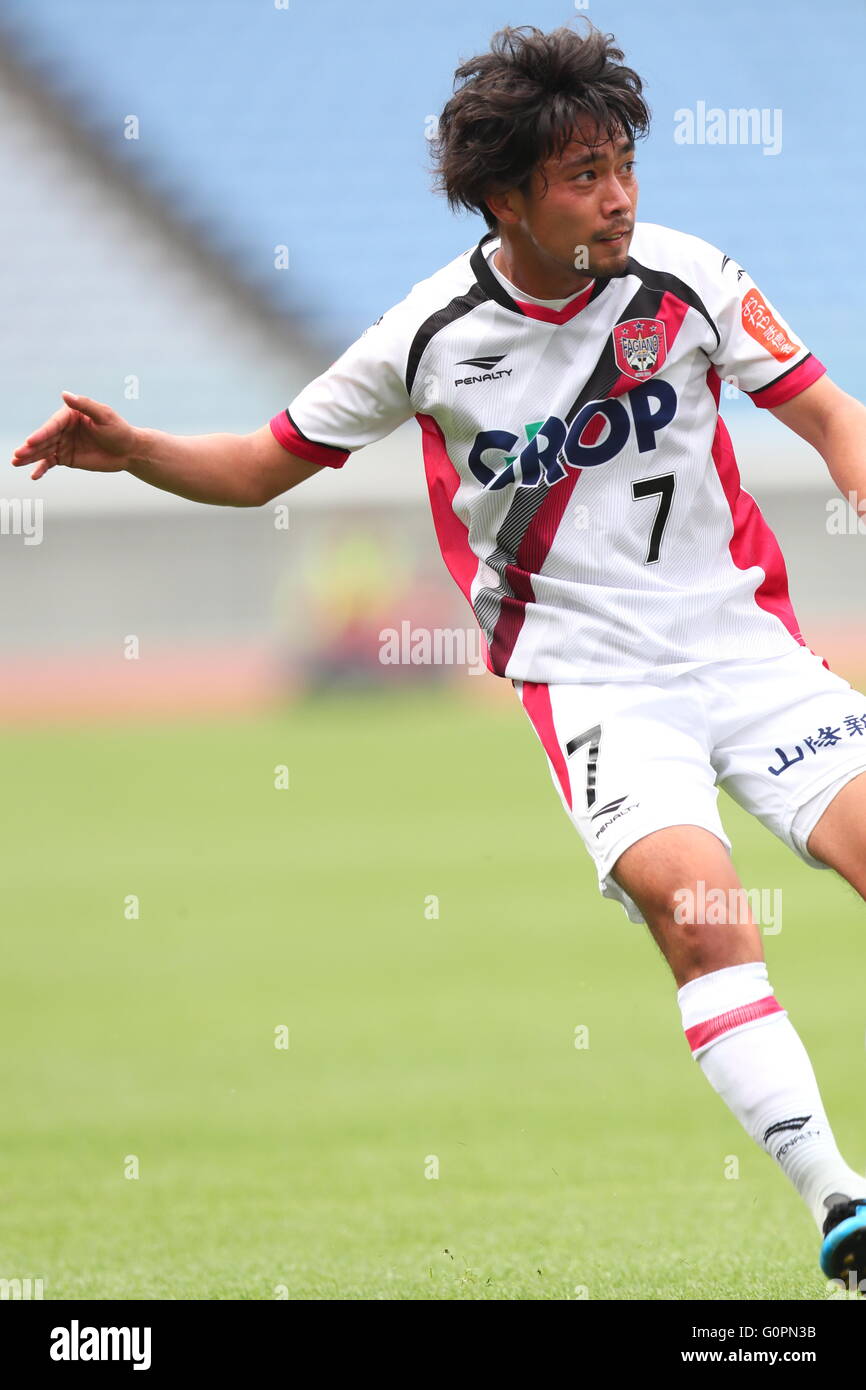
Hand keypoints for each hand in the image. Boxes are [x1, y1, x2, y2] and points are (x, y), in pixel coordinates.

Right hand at [10, 392, 136, 479]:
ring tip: (15, 462)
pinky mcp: (66, 457)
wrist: (129, 451)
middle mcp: (63, 428)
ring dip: (30, 457)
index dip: (41, 434)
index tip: (31, 442)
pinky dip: (41, 468)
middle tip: (17, 454)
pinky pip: (50, 463)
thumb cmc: (119, 430)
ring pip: (44, 451)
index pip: (53, 425)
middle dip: (30, 447)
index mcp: (70, 415)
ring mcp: (63, 443)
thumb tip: (65, 394)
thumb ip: (85, 405)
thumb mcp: (104, 415)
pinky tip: (33, 475)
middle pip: (44, 439)